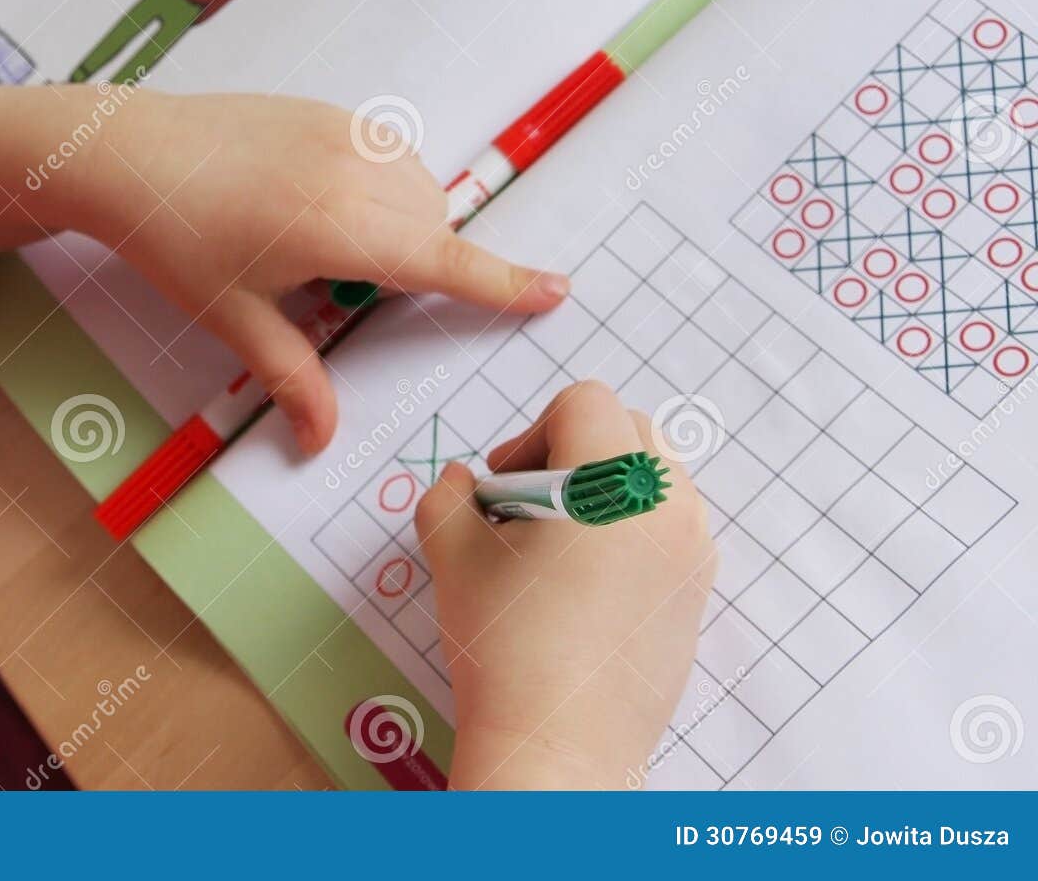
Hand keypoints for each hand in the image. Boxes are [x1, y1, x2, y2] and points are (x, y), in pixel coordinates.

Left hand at [62, 88, 568, 450]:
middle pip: (433, 227)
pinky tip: (310, 202)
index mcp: (340, 228)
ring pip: (416, 186)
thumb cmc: (176, 240)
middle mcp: (356, 172)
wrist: (125, 153)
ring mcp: (343, 131)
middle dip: (413, 264)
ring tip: (319, 242)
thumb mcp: (234, 318)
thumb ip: (292, 378)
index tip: (556, 292)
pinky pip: (387, 153)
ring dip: (400, 222)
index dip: (504, 283)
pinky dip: (378, 185)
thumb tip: (322, 442)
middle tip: (338, 286)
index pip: (444, 263)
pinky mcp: (327, 110)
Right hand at [414, 381, 716, 789]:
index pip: (585, 402)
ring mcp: (695, 552)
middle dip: (571, 454)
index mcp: (615, 479)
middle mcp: (671, 504)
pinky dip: (629, 534)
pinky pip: (669, 530)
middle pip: (627, 430)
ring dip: (602, 492)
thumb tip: (460, 480)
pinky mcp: (700, 595)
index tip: (504, 491)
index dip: (532, 432)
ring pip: (653, 479)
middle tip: (525, 512)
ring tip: (555, 553)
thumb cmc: (505, 646)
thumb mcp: (452, 554)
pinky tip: (585, 591)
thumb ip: (447, 495)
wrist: (558, 747)